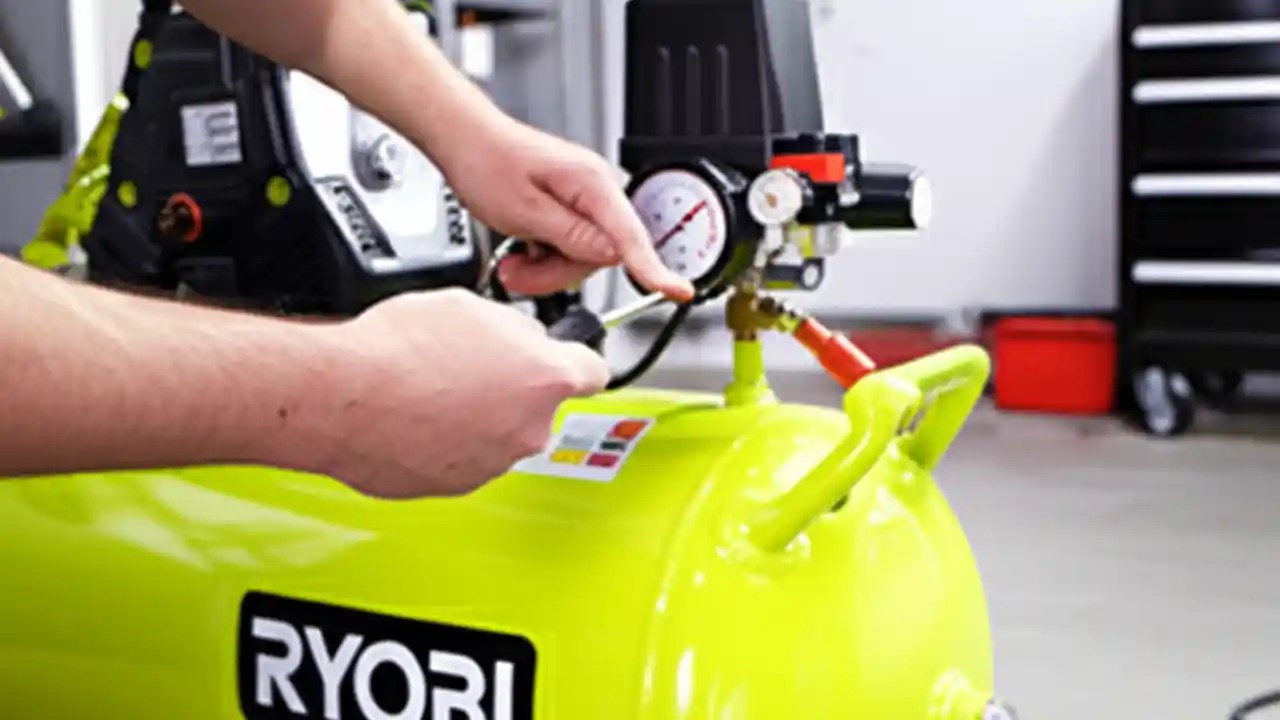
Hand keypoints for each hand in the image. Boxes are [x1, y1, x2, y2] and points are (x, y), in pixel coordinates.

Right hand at [286, 288, 607, 497]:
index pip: (593, 373)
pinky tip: (416, 417)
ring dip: (477, 417)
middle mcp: (527, 429)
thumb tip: (522, 337)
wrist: (343, 396)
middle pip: (539, 407)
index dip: (575, 360)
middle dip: (513, 389)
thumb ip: (515, 328)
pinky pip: (463, 459)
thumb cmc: (399, 349)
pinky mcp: (456, 485)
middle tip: (468, 366)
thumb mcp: (471, 306)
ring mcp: (493, 463)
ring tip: (431, 390)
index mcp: (545, 378)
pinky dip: (446, 443)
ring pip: (499, 434)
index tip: (565, 359)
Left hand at [434, 116, 694, 301]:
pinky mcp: (568, 207)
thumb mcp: (525, 211)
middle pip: (600, 256)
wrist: (464, 139)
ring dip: (544, 268)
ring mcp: (582, 199)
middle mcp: (594, 190)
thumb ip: (572, 237)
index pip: (631, 237)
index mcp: (591, 184)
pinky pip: (567, 246)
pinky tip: (520, 249)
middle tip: (518, 272)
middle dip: (557, 273)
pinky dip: (542, 257)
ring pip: (580, 257)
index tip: (677, 290)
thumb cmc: (487, 162)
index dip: (654, 269)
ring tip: (512, 260)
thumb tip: (612, 257)